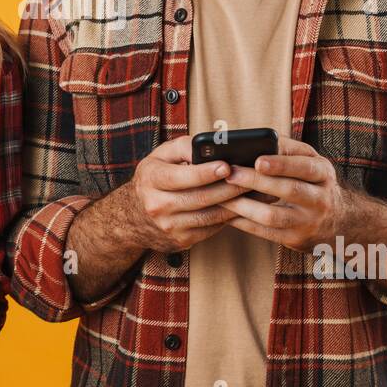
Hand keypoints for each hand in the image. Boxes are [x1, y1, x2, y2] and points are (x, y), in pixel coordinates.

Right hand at [127, 135, 251, 251]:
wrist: (132, 217)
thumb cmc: (154, 178)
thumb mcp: (160, 156)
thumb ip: (184, 147)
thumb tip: (212, 146)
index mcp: (151, 179)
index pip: (181, 177)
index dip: (205, 173)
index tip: (227, 166)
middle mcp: (157, 205)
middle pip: (200, 198)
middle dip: (229, 188)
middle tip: (251, 178)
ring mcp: (169, 226)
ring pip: (209, 216)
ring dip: (235, 205)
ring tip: (254, 192)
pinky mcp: (181, 240)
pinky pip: (211, 229)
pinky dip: (229, 218)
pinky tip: (243, 207)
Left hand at [219, 138, 355, 250]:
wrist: (340, 221)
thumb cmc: (313, 182)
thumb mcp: (311, 162)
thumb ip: (287, 149)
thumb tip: (254, 140)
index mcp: (323, 173)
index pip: (305, 167)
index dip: (281, 164)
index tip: (258, 160)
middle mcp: (320, 198)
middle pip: (288, 190)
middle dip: (256, 182)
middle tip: (230, 174)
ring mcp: (308, 222)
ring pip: (273, 216)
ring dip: (244, 206)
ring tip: (223, 196)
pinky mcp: (295, 239)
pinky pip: (265, 233)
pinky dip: (244, 223)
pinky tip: (228, 214)